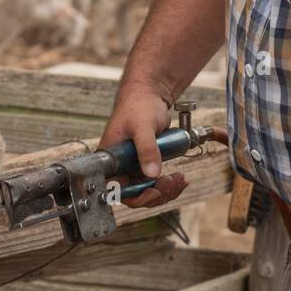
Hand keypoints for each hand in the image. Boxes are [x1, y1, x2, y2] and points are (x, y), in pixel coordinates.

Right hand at [99, 85, 187, 208]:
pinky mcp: (146, 162)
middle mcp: (120, 165)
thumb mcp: (142, 126)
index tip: (153, 191)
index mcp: (110, 159)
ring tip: (179, 179)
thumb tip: (152, 174)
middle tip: (172, 182)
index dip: (135, 196)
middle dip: (156, 194)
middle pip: (135, 194)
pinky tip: (179, 177)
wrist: (149, 94)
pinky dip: (169, 183)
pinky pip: (155, 181)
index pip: (117, 189)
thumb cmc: (138, 105)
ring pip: (147, 190)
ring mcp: (133, 165)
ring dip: (166, 190)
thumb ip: (147, 149)